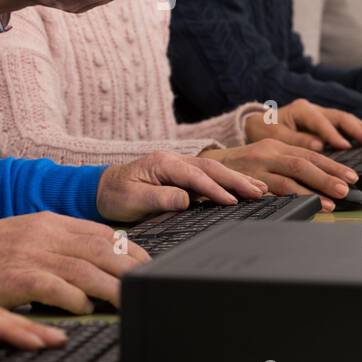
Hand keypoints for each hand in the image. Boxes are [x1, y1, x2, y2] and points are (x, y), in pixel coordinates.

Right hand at [0, 212, 149, 313]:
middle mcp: (46, 235)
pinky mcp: (17, 278)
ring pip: (83, 270)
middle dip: (128, 268)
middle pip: (99, 250)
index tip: (146, 263)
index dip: (129, 248)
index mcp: (52, 222)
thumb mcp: (32, 235)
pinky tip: (86, 307)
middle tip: (147, 282)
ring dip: (110, 287)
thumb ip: (64, 243)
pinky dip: (74, 298)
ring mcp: (32, 255)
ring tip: (127, 300)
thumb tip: (101, 261)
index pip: (101, 232)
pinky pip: (54, 287)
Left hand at [95, 150, 267, 222]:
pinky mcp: (181, 176)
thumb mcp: (133, 199)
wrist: (101, 190)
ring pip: (213, 171)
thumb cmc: (115, 194)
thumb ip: (160, 198)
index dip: (214, 189)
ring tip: (259, 189)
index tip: (232, 201)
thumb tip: (187, 199)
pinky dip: (227, 183)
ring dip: (236, 179)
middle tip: (259, 191)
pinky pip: (208, 177)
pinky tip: (241, 190)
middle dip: (236, 180)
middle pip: (211, 168)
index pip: (195, 176)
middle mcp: (174, 160)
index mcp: (163, 163)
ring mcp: (179, 166)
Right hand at [199, 139, 356, 212]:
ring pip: (288, 179)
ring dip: (311, 191)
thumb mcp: (266, 157)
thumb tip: (323, 180)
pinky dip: (287, 199)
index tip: (352, 177)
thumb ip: (289, 165)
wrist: (204, 165)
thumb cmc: (242, 166)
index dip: (333, 166)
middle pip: (302, 164)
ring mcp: (255, 169)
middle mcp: (267, 154)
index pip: (310, 154)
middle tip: (346, 190)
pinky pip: (269, 193)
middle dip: (327, 178)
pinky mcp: (244, 183)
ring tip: (330, 204)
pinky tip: (300, 206)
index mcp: (276, 145)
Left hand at [243, 98, 361, 151]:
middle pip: (339, 117)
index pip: (320, 122)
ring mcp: (320, 113)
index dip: (333, 134)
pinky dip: (357, 130)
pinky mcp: (323, 121)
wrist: (259, 124)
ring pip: (345, 118)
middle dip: (356, 129)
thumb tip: (319, 145)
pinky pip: (343, 124)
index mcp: (300, 110)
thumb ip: (295, 140)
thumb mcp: (274, 136)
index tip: (344, 146)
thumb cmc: (264, 130)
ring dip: (361, 128)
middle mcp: (313, 108)